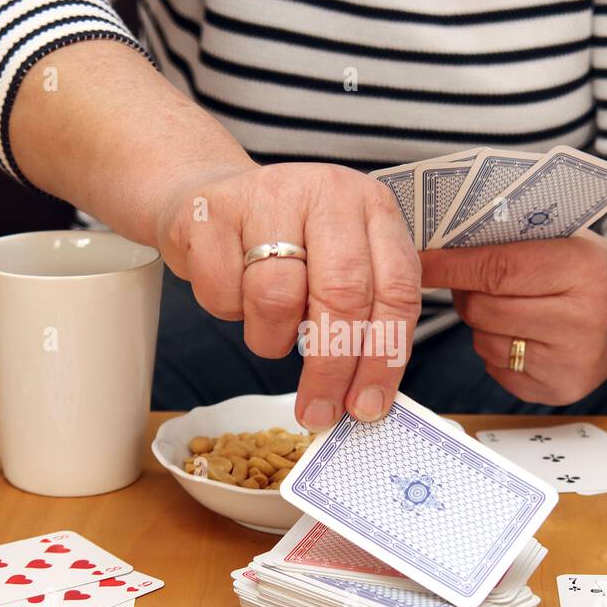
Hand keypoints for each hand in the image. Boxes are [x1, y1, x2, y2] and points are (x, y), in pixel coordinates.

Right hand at [151, 161, 420, 428]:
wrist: (210, 196)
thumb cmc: (284, 241)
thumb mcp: (339, 260)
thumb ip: (365, 314)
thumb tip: (371, 399)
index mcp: (373, 208)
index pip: (396, 290)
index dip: (384, 357)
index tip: (369, 406)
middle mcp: (328, 193)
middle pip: (343, 296)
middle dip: (331, 369)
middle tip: (319, 412)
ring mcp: (268, 195)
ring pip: (277, 298)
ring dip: (271, 338)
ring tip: (268, 331)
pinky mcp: (210, 212)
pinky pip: (224, 292)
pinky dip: (228, 311)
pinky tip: (234, 293)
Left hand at [419, 232, 606, 405]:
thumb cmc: (593, 268)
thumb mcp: (567, 238)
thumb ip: (511, 238)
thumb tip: (437, 244)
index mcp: (586, 271)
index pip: (496, 268)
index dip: (449, 265)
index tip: (416, 258)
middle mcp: (583, 322)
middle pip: (484, 308)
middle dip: (465, 291)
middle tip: (469, 278)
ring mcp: (571, 364)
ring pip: (485, 339)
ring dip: (482, 321)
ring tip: (510, 304)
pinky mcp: (559, 392)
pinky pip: (496, 367)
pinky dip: (496, 347)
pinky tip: (522, 333)